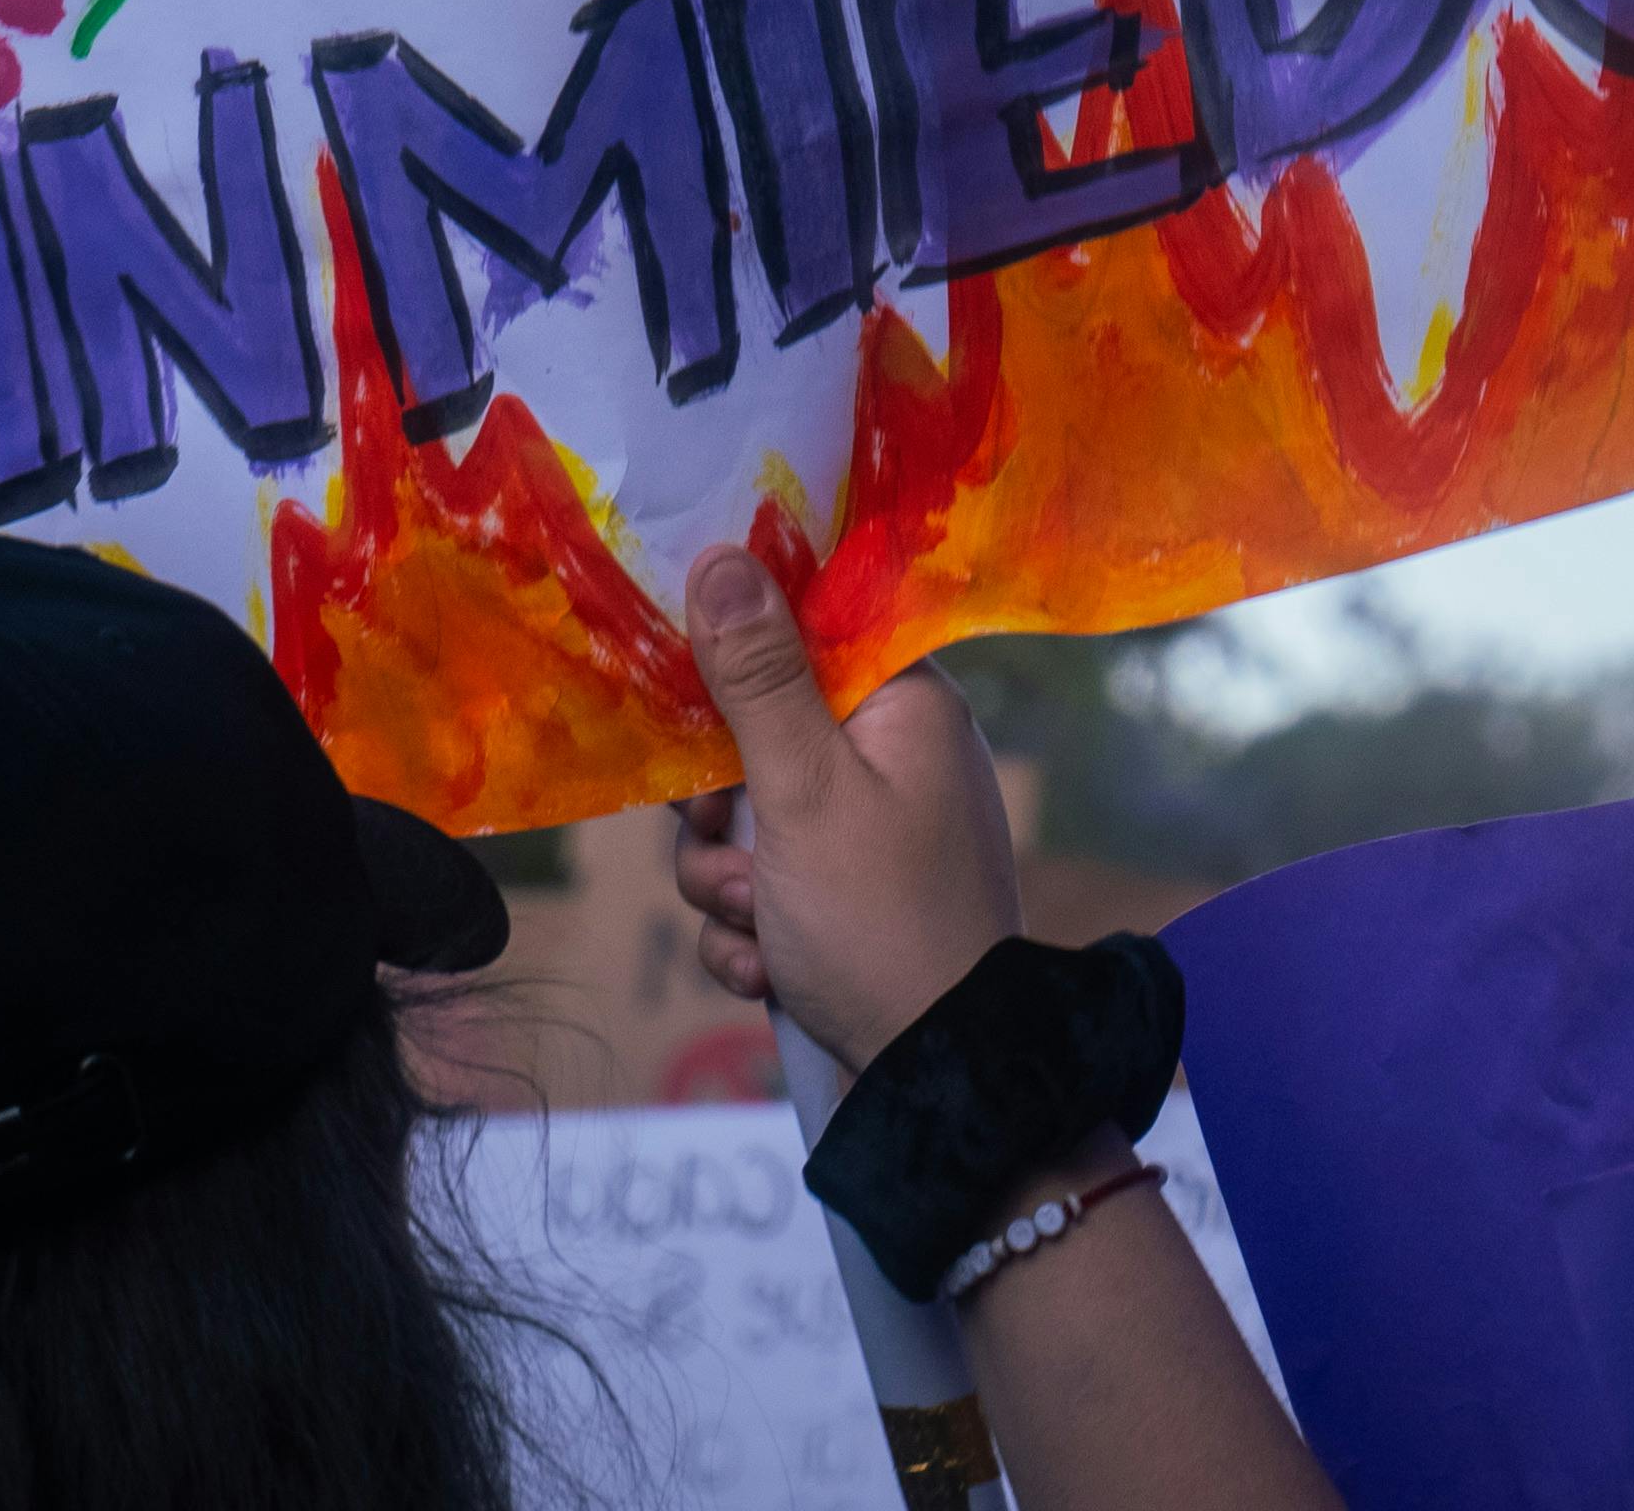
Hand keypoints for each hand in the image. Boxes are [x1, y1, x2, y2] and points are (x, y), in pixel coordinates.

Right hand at [667, 545, 1022, 1069]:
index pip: (805, 634)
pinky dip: (751, 935)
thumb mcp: (804, 790)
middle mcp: (892, 759)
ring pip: (744, 824)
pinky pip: (761, 893)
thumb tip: (722, 556)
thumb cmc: (880, 919)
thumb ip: (756, 677)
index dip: (736, 668)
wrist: (938, 1075)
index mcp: (904, 706)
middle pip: (755, 738)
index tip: (695, 709)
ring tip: (762, 925)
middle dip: (721, 812)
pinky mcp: (845, 904)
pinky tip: (770, 968)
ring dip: (727, 883)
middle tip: (734, 848)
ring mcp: (870, 836)